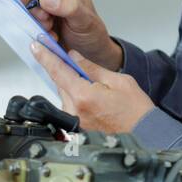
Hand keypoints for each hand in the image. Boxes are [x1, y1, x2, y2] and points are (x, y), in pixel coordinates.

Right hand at [14, 0, 121, 69]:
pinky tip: (48, 34)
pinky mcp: (35, 17)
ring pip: (23, 2)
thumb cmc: (91, 32)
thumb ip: (69, 6)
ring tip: (50, 27)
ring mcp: (41, 3)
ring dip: (33, 17)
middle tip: (45, 17)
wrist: (88, 52)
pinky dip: (32, 27)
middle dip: (32, 2)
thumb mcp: (85, 20)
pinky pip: (23, 18)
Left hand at [30, 42, 153, 133]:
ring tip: (97, 88)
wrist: (145, 135)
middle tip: (79, 64)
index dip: (45, 56)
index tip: (36, 45)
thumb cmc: (136, 112)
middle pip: (60, 82)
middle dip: (66, 70)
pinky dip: (77, 97)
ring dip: (73, 85)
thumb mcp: (118, 80)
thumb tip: (74, 57)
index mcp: (83, 96)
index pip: (58, 70)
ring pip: (65, 93)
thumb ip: (92, 68)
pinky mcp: (77, 127)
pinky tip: (93, 98)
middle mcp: (74, 110)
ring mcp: (74, 120)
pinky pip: (70, 105)